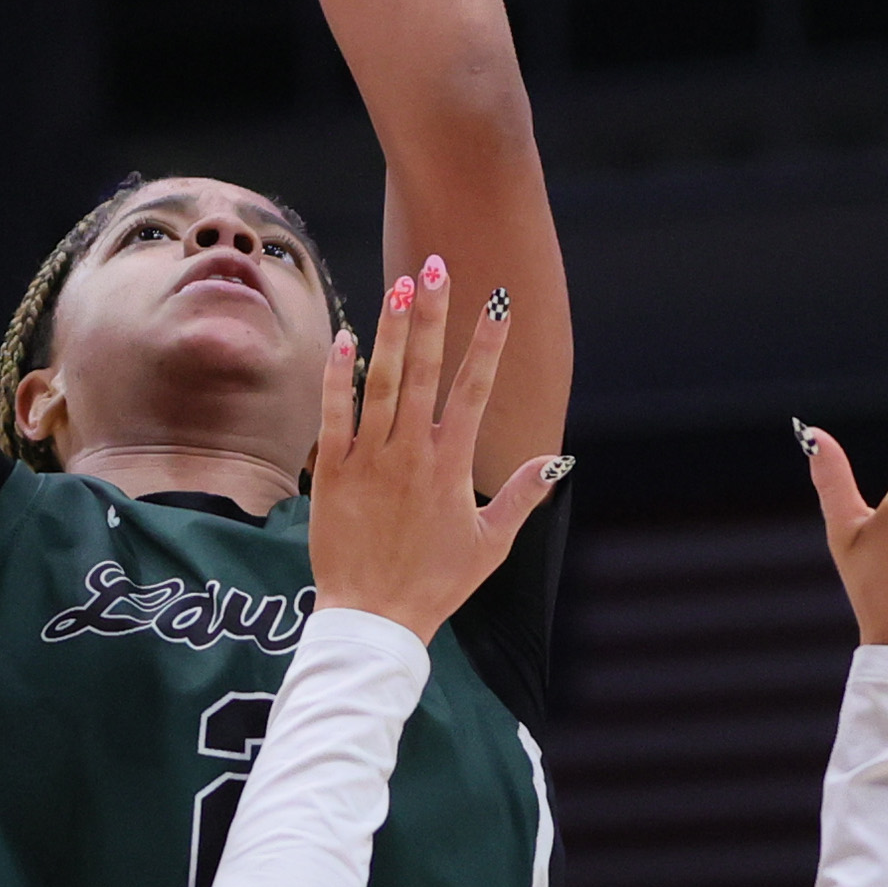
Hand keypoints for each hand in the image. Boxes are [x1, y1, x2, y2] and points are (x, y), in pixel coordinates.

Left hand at [309, 258, 568, 641]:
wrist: (373, 620)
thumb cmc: (434, 585)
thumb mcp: (489, 545)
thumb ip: (521, 497)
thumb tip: (557, 461)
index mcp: (452, 467)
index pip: (474, 392)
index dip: (488, 344)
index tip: (500, 301)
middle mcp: (412, 455)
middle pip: (426, 372)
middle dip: (434, 316)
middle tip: (439, 267)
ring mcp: (369, 460)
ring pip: (381, 384)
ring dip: (392, 332)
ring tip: (401, 285)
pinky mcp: (330, 473)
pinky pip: (334, 416)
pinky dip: (338, 377)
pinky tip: (345, 337)